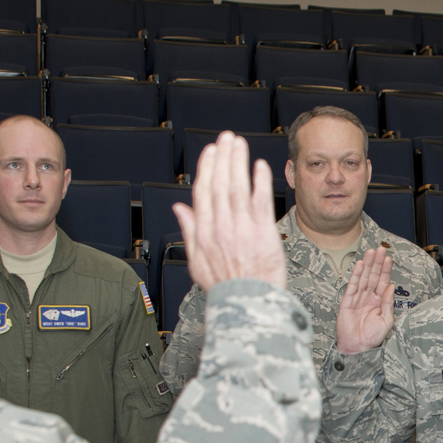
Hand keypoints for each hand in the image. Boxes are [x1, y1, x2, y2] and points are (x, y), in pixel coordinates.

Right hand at [173, 131, 286, 291]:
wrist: (250, 305)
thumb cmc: (226, 287)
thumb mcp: (197, 263)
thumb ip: (190, 232)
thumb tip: (180, 208)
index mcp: (204, 233)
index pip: (203, 192)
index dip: (207, 168)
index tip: (210, 152)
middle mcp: (221, 227)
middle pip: (219, 184)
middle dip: (222, 157)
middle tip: (226, 138)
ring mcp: (242, 229)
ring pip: (237, 187)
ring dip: (238, 162)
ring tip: (239, 143)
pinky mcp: (263, 232)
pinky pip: (261, 200)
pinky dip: (260, 181)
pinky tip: (260, 165)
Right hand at [335, 248, 395, 354]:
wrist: (357, 348)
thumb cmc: (372, 338)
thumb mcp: (386, 320)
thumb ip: (388, 303)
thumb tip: (391, 286)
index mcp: (379, 302)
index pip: (383, 282)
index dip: (386, 270)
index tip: (389, 258)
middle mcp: (368, 298)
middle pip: (373, 276)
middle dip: (377, 263)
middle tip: (380, 250)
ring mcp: (358, 298)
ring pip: (363, 278)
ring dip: (367, 265)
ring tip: (371, 252)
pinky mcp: (347, 301)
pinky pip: (352, 285)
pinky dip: (356, 275)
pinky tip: (360, 265)